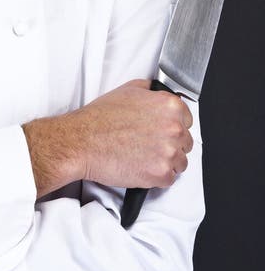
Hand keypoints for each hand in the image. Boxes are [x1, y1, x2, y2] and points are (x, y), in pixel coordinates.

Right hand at [23, 78, 193, 198]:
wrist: (83, 141)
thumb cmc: (100, 118)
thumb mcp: (127, 90)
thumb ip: (150, 91)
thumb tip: (158, 93)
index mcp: (169, 106)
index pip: (188, 119)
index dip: (174, 125)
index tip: (163, 131)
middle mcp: (174, 128)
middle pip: (186, 142)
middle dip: (171, 144)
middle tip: (150, 145)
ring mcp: (168, 153)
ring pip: (180, 162)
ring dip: (166, 161)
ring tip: (144, 156)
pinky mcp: (161, 174)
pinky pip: (169, 179)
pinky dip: (157, 177)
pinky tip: (141, 166)